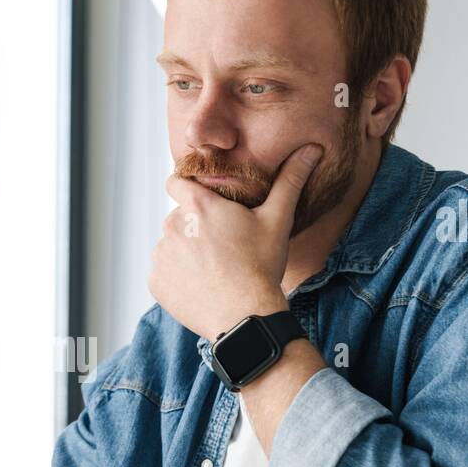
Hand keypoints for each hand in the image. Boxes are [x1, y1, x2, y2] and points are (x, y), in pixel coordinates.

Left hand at [151, 143, 322, 338]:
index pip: (175, 182)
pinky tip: (202, 285)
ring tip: (214, 269)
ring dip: (186, 252)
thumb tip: (311, 149)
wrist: (245, 317)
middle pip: (179, 218)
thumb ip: (289, 181)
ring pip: (171, 245)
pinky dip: (178, 277)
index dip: (188, 189)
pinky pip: (164, 272)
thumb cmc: (261, 267)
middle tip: (222, 247)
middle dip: (195, 227)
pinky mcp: (156, 282)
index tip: (204, 203)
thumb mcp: (277, 221)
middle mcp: (172, 226)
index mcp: (198, 205)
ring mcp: (161, 255)